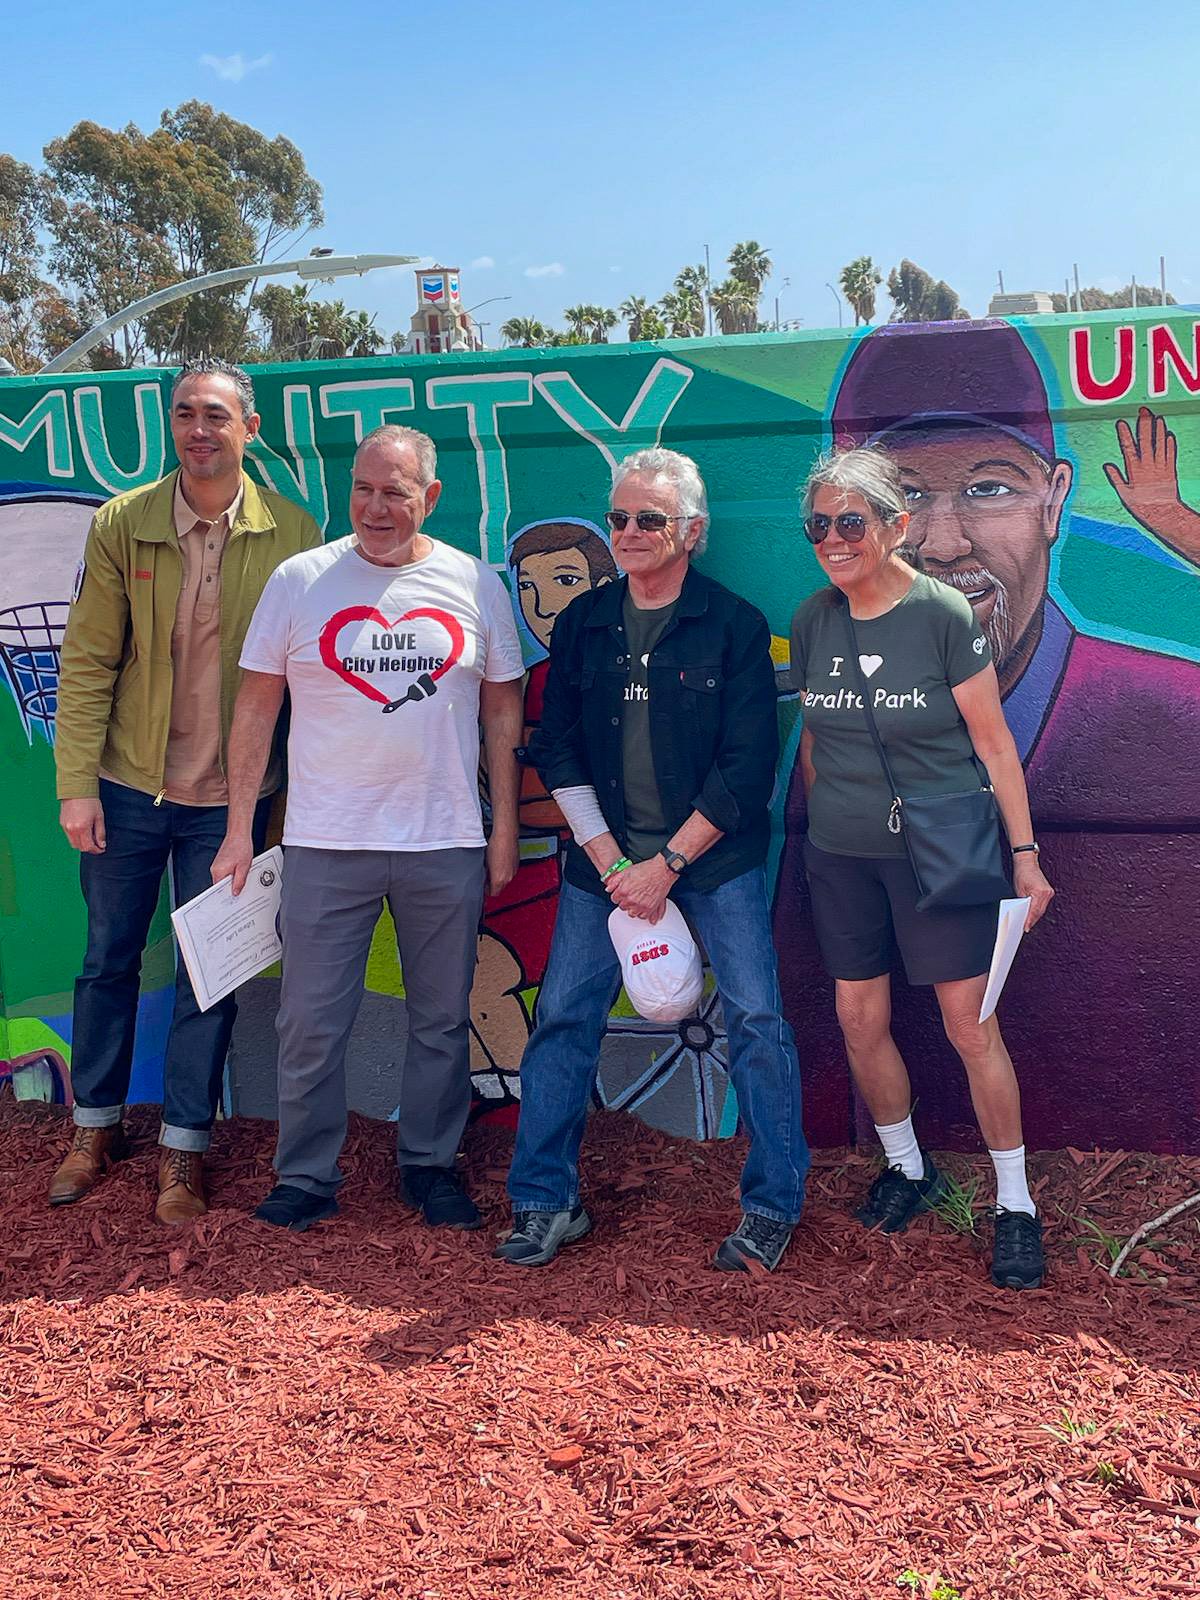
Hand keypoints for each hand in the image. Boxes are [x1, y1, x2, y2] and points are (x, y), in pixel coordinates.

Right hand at [60, 797, 105, 853]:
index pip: (88, 847)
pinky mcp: (62, 823)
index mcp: (82, 828)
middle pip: (80, 847)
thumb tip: (101, 845)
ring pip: (73, 843)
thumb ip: (100, 833)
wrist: (77, 790)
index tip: (101, 849)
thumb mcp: (99, 817)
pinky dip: (76, 837)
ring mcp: (65, 827)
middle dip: (89, 848)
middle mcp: (72, 829)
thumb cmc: (90, 801)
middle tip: (97, 844)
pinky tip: (83, 831)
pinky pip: (69, 836)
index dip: (96, 850)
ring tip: (90, 837)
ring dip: (82, 843)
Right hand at [211, 831, 254, 895]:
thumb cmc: (241, 847)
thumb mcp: (244, 867)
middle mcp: (215, 869)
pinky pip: (225, 873)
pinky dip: (232, 874)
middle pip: (221, 885)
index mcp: (219, 871)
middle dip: (231, 888)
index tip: (232, 900)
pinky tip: (239, 871)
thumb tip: (235, 893)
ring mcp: (216, 866)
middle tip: (240, 889)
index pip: (219, 890)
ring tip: (241, 875)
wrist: (239, 834)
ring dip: (232, 880)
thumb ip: (239, 881)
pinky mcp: (220, 863)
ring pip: (224, 879)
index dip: (226, 896)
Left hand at [486, 829, 518, 897]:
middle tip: (486, 877)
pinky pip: (510, 873)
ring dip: (500, 877)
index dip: (487, 891)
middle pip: (500, 888)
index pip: (494, 893)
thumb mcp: (485, 862)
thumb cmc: (495, 846)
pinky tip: (500, 862)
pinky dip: (505, 871)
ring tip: (493, 868)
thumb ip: (485, 874)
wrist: (506, 835)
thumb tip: (484, 879)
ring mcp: (514, 872)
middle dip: (493, 884)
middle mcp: (508, 878)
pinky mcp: (516, 865)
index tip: (483, 886)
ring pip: (506, 880)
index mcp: (499, 879)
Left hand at [606, 857, 673, 923]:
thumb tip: (608, 888)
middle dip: (625, 902)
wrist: (662, 871)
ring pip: (631, 913)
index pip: (615, 899)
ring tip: (637, 901)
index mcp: (623, 890)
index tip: (622, 894)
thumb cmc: (647, 869)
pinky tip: (643, 906)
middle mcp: (631, 899)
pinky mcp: (650, 908)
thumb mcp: (626, 871)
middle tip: (631, 896)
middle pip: (623, 907)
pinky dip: (642, 912)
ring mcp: (640, 905)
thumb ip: (615, 881)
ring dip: (633, 908)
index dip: (618, 896)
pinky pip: (643, 916)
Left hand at [1013, 853, 1053, 930]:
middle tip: (1025, 928)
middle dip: (1032, 920)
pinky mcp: (1049, 892)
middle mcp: (1047, 893)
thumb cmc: (1022, 873)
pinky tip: (1032, 915)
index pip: (1034, 911)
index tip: (1025, 928)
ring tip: (1028, 924)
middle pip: (1039, 912)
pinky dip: (1037, 910)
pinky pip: (1043, 905)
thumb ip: (1022, 902)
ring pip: (1041, 909)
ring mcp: (1049, 893)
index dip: (1029, 920)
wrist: (1027, 862)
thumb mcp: (1019, 890)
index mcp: (1039, 892)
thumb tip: (1022, 914)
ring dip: (1035, 916)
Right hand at [1104, 406, 1199, 563]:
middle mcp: (1148, 465)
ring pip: (1160, 443)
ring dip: (1158, 429)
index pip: (1128, 447)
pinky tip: (1169, 434)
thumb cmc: (1141, 506)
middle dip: (1144, 424)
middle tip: (1143, 410)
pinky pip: (1171, 453)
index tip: (1121, 422)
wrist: (1162, 513)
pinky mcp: (1171, 469)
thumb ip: (1116, 478)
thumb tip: (1108, 465)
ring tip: (1157, 417)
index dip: (1124, 434)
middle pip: (1146, 440)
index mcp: (1134, 470)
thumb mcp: (1124, 494)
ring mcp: (1161, 466)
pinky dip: (1170, 443)